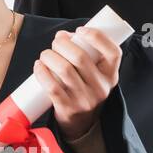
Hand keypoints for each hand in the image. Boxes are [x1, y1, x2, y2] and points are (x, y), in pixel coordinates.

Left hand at [33, 27, 121, 141]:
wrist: (81, 122)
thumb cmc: (84, 87)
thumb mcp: (94, 73)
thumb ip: (85, 53)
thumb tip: (63, 35)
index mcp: (111, 75)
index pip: (114, 52)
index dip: (97, 37)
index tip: (80, 30)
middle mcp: (101, 88)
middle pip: (80, 57)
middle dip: (62, 44)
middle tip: (55, 43)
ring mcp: (85, 100)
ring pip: (64, 69)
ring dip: (49, 56)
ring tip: (45, 55)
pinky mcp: (68, 108)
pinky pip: (52, 86)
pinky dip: (42, 72)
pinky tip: (38, 66)